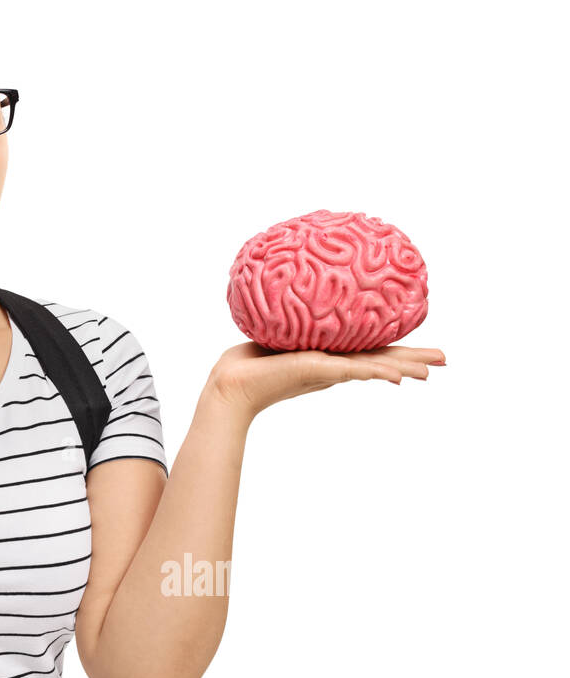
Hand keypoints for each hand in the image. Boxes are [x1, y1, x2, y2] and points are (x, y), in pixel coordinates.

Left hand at [208, 341, 446, 418]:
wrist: (232, 382)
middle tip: (446, 360)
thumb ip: (299, 321)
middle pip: (383, 361)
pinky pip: (353, 370)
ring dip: (405, 367)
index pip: (372, 352)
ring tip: (432, 370)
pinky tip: (398, 377)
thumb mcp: (282, 333)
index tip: (426, 352)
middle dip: (414, 359)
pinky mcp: (318, 371)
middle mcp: (335, 365)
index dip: (398, 351)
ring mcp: (329, 370)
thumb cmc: (251, 361)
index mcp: (331, 356)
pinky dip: (376, 373)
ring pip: (376, 368)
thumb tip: (306, 295)